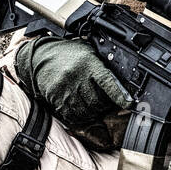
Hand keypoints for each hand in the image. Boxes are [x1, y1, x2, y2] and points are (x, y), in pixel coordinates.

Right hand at [15, 37, 133, 129]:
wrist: (41, 56)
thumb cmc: (69, 54)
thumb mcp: (88, 53)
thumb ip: (102, 67)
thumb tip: (121, 85)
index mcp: (88, 63)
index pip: (107, 81)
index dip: (120, 95)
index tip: (129, 103)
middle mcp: (76, 76)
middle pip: (98, 101)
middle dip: (104, 105)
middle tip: (104, 101)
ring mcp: (65, 88)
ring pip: (86, 111)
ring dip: (93, 112)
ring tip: (92, 105)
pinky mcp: (56, 98)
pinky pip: (72, 115)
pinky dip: (80, 116)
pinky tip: (81, 109)